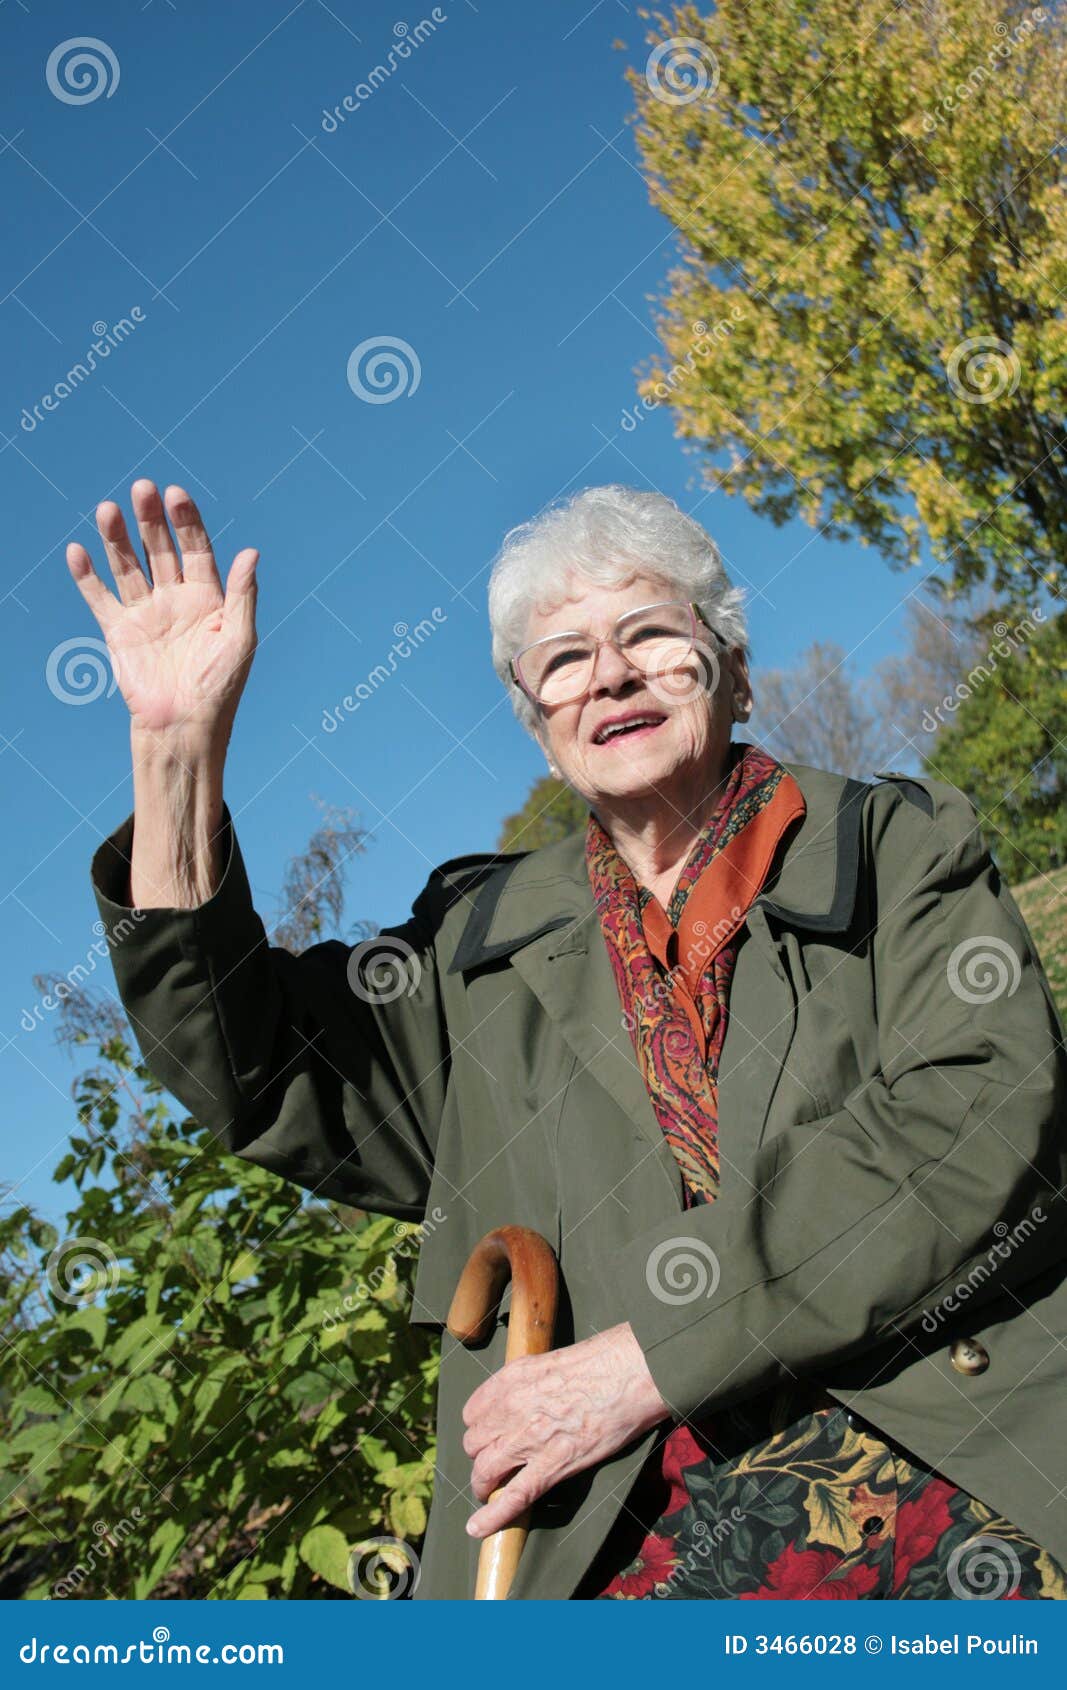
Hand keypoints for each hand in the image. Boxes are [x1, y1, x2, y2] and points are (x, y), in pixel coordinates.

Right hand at [65, 479, 258, 749]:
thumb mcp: (240, 639)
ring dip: (117, 538)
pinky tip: (78, 552)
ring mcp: (146, 613)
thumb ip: (242, 594)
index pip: (196, 548)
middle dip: (151, 520)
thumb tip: (252, 552)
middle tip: (141, 488)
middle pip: (160, 549)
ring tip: (107, 509)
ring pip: (128, 566)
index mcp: (208, 597)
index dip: (186, 521)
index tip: (175, 494)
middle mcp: (176, 599)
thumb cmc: (219, 687)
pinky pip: (100, 598)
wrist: (184, 726)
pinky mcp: (119, 631)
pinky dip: (88, 577)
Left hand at [460, 1321, 669, 1537]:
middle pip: (474, 1443)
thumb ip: (526, 1383)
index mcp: (509, 1380)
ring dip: (484, 1484)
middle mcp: (510, 1409)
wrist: (628, 1373)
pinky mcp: (553, 1465)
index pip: (473, 1413)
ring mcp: (528, 1439)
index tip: (490, 1434)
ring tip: (490, 1492)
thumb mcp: (548, 1363)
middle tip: (495, 1461)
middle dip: (481, 1455)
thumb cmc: (600, 1361)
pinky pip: (513, 1497)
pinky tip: (478, 1528)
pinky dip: (493, 1517)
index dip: (481, 1427)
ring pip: (485, 1471)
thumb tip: (523, 1399)